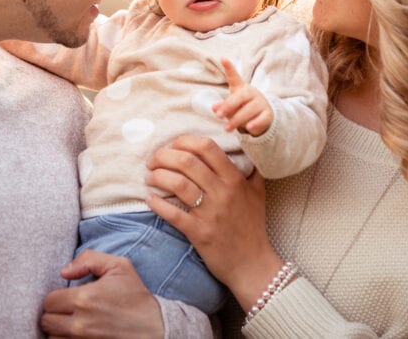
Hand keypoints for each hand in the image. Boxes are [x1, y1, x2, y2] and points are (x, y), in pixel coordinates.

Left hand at [41, 250, 162, 338]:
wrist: (154, 328)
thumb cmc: (136, 296)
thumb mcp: (119, 266)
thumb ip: (89, 259)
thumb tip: (64, 272)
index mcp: (84, 298)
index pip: (49, 301)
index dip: (57, 297)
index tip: (68, 297)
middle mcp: (79, 323)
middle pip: (46, 321)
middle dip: (55, 313)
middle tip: (69, 310)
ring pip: (52, 337)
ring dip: (59, 330)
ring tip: (72, 323)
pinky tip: (76, 334)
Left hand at [145, 136, 283, 309]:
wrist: (252, 264)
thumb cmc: (253, 227)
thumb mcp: (258, 193)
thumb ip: (251, 170)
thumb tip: (247, 150)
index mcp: (234, 179)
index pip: (207, 147)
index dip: (185, 141)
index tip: (174, 145)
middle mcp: (222, 192)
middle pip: (187, 162)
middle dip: (164, 156)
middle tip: (153, 160)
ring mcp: (210, 213)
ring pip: (178, 184)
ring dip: (158, 177)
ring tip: (149, 176)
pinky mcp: (199, 233)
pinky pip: (173, 214)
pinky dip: (158, 204)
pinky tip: (150, 199)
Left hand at [212, 58, 272, 135]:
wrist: (265, 117)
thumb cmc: (244, 108)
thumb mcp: (233, 107)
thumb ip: (223, 106)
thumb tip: (214, 108)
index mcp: (242, 88)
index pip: (235, 77)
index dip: (229, 68)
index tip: (223, 58)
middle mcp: (252, 93)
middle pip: (241, 97)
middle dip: (229, 106)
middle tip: (219, 115)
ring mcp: (261, 103)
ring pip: (249, 110)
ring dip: (237, 120)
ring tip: (227, 128)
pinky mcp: (268, 115)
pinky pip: (262, 119)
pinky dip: (255, 123)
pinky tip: (248, 128)